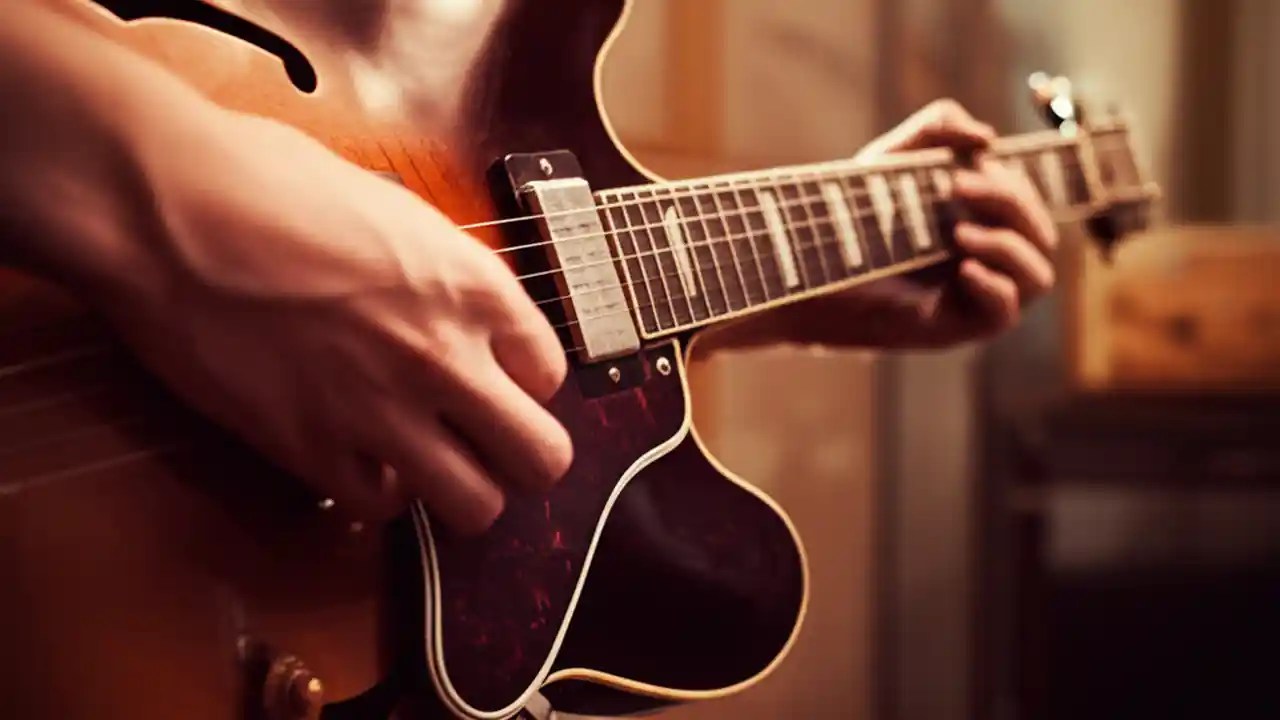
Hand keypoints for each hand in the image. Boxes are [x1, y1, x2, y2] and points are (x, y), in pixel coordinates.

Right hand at [104, 112, 570, 533]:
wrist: (168, 212)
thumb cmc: (267, 183)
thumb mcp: (392, 209)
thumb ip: (443, 274)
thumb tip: (458, 308)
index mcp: (473, 286)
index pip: (552, 375)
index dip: (523, 384)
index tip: (492, 380)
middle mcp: (446, 356)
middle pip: (542, 459)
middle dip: (520, 458)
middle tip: (483, 444)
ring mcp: (384, 411)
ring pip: (477, 506)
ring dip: (458, 491)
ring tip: (426, 463)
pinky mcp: (314, 450)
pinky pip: (381, 508)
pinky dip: (376, 490)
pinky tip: (355, 456)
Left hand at [843, 99, 1058, 347]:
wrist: (805, 267)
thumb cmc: (848, 215)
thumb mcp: (893, 159)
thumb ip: (936, 128)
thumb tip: (987, 136)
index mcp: (982, 221)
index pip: (1029, 202)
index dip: (1012, 182)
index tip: (969, 164)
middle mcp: (987, 259)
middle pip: (1040, 233)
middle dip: (1009, 202)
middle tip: (957, 186)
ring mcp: (976, 296)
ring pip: (1038, 276)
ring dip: (1010, 247)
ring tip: (959, 235)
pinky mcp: (957, 327)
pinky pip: (1006, 312)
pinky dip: (995, 287)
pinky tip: (962, 269)